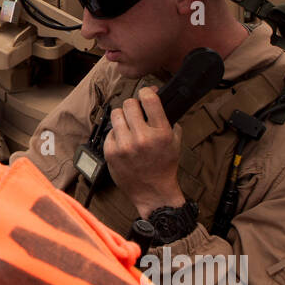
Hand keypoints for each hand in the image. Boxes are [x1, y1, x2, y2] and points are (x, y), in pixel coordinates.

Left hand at [102, 86, 184, 216]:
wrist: (153, 192)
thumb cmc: (164, 166)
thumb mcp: (174, 141)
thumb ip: (168, 119)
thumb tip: (154, 95)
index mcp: (161, 132)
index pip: (148, 99)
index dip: (146, 92)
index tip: (145, 94)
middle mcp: (142, 137)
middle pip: (129, 104)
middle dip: (133, 106)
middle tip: (135, 113)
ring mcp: (125, 145)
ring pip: (116, 115)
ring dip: (122, 118)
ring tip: (128, 126)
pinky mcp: (111, 153)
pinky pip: (110, 132)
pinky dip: (116, 134)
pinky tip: (123, 142)